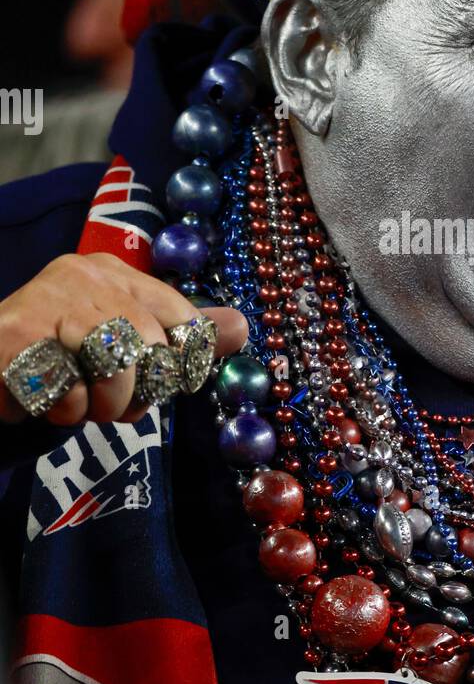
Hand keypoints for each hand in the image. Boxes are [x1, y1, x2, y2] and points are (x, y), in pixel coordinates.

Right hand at [0, 252, 247, 424]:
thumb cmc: (60, 360)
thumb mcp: (126, 345)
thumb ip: (181, 336)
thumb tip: (241, 326)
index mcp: (114, 272)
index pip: (181, 320)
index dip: (177, 365)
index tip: (158, 382)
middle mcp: (83, 275)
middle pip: (153, 348)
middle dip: (137, 393)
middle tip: (110, 400)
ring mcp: (46, 300)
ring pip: (117, 369)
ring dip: (101, 405)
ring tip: (78, 401)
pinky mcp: (16, 337)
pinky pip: (70, 391)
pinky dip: (65, 410)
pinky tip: (46, 399)